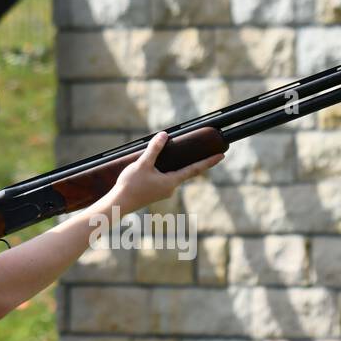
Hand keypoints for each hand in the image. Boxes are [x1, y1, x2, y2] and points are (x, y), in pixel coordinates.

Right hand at [109, 131, 223, 215]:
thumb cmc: (130, 185)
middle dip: (194, 162)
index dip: (208, 162)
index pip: (194, 169)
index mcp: (171, 182)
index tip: (221, 156)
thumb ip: (154, 149)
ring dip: (176, 166)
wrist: (118, 204)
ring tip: (176, 157)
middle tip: (206, 153)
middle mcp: (170, 188)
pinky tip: (158, 167)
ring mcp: (162, 192)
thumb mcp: (142, 164)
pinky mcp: (154, 193)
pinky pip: (164, 179)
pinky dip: (166, 171)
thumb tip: (164, 136)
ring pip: (173, 175)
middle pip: (185, 172)